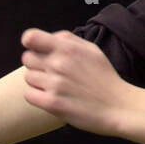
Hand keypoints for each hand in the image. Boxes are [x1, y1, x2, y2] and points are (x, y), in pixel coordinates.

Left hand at [21, 29, 135, 136]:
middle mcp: (59, 63)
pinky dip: (36, 96)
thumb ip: (68, 40)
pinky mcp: (52, 103)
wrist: (117, 106)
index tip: (37, 50)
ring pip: (28, 77)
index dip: (30, 43)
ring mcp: (54, 84)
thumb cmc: (104, 77)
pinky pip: (28, 94)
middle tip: (51, 71)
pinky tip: (50, 96)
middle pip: (26, 58)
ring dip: (38, 81)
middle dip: (36, 63)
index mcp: (67, 48)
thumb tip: (49, 37)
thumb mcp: (91, 49)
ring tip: (56, 85)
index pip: (30, 37)